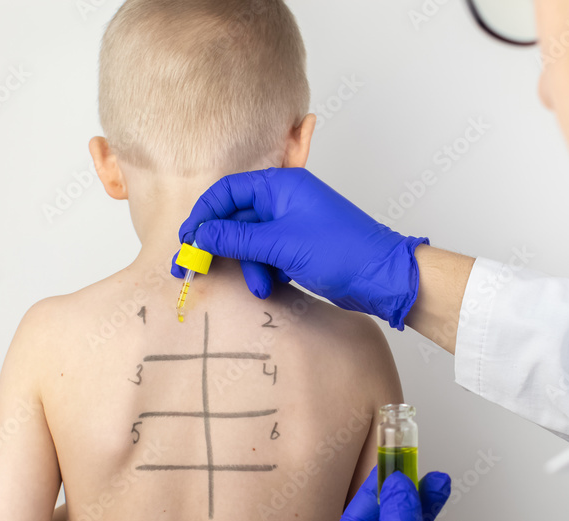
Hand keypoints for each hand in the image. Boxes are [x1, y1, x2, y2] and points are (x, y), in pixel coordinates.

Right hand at [174, 168, 428, 329]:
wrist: (382, 277)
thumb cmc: (342, 251)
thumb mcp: (281, 245)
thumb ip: (236, 239)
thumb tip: (199, 237)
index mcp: (281, 185)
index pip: (227, 192)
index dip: (203, 216)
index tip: (186, 242)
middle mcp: (284, 200)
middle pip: (236, 219)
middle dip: (223, 248)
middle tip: (198, 271)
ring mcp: (292, 224)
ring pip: (250, 242)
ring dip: (250, 266)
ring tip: (262, 287)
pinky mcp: (298, 247)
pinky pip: (267, 256)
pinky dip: (266, 271)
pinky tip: (275, 286)